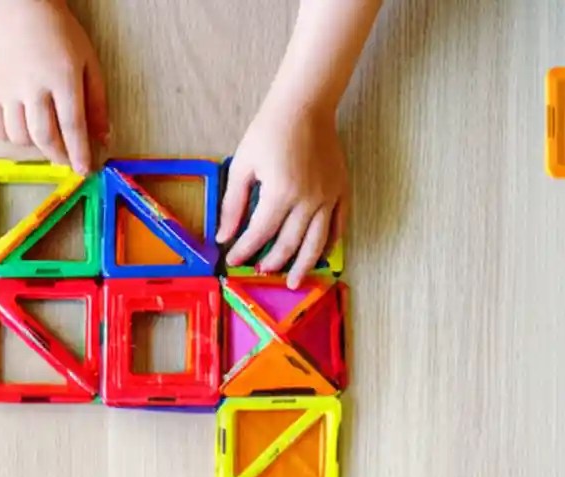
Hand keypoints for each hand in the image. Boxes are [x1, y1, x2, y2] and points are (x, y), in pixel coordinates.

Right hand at [0, 0, 108, 173]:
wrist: (23, 12)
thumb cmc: (61, 35)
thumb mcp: (89, 63)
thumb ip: (97, 102)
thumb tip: (102, 138)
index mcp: (63, 77)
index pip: (72, 125)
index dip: (79, 153)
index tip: (84, 170)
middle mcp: (33, 85)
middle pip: (44, 136)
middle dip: (58, 155)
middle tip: (67, 160)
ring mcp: (8, 89)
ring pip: (19, 136)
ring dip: (36, 147)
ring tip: (46, 138)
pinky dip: (10, 138)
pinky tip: (23, 131)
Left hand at [216, 103, 347, 288]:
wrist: (304, 107)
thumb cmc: (269, 131)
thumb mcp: (242, 165)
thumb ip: (233, 204)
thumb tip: (223, 236)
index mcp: (280, 193)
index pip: (259, 233)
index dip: (244, 250)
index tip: (233, 259)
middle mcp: (307, 200)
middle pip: (289, 243)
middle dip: (273, 262)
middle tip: (261, 272)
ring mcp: (328, 196)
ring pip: (317, 242)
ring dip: (305, 265)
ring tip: (295, 282)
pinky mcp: (341, 190)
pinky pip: (338, 224)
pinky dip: (330, 243)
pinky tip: (321, 255)